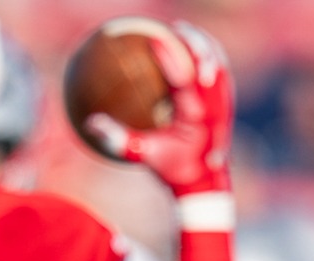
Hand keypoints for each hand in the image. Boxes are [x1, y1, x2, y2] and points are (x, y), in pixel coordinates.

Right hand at [85, 20, 234, 196]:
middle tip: (173, 29)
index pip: (185, 81)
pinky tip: (186, 42)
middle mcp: (215, 104)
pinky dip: (204, 52)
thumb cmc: (173, 167)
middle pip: (210, 63)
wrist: (203, 180)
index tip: (154, 40)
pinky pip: (216, 67)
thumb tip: (91, 124)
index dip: (170, 58)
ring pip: (218, 60)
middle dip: (194, 43)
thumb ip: (119, 140)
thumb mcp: (143, 156)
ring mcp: (222, 100)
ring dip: (201, 42)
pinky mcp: (222, 98)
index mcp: (198, 116)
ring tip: (180, 28)